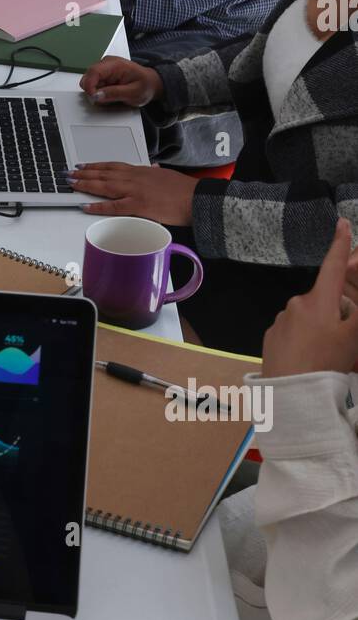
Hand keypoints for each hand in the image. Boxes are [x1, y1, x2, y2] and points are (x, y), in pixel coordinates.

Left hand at [69, 162, 196, 223]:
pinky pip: (113, 206)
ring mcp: (134, 191)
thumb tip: (152, 168)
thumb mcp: (167, 175)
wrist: (195, 198)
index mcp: (141, 171)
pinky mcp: (137, 205)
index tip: (84, 165)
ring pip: (104, 186)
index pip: (113, 166)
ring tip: (71, 183)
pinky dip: (97, 205)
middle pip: (104, 173)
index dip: (97, 166)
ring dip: (85, 184)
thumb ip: (155, 172)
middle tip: (69, 173)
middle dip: (85, 173)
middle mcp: (135, 178)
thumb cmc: (184, 190)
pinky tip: (85, 205)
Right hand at [80, 56, 163, 106]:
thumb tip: (97, 95)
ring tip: (112, 95)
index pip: (94, 72)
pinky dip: (99, 92)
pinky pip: (93, 85)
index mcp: (115, 64)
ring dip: (97, 92)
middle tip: (108, 99)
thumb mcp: (133, 93)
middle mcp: (106, 63)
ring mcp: (103, 68)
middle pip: (88, 78)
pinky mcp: (102, 74)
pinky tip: (110, 93)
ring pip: (89, 83)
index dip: (89, 87)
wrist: (150, 83)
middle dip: (94, 91)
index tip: (94, 98)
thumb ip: (114, 94)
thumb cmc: (145, 85)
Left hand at [262, 219, 357, 377]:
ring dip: (317, 329)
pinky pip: (292, 331)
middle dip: (333, 313)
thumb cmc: (327, 365)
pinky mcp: (270, 337)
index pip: (332, 266)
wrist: (293, 396)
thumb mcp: (354, 338)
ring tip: (323, 356)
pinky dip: (302, 340)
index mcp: (319, 300)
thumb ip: (357, 311)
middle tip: (340, 341)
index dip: (339, 245)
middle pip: (323, 300)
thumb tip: (350, 299)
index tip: (341, 223)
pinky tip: (307, 359)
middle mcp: (296, 304)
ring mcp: (280, 321)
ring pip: (307, 318)